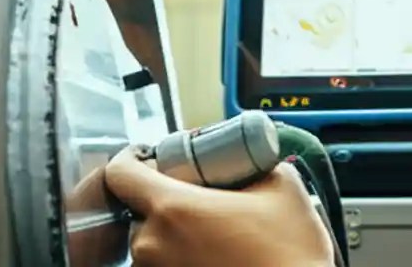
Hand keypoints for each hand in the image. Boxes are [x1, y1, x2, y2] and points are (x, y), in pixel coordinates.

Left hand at [103, 146, 335, 266]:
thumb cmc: (290, 252)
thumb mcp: (283, 188)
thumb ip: (256, 166)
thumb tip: (248, 162)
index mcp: (173, 209)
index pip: (121, 173)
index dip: (132, 157)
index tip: (149, 156)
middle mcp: (152, 245)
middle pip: (139, 209)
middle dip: (166, 199)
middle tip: (201, 196)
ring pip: (152, 242)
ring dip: (175, 232)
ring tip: (215, 231)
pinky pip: (165, 264)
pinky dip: (183, 256)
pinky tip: (217, 254)